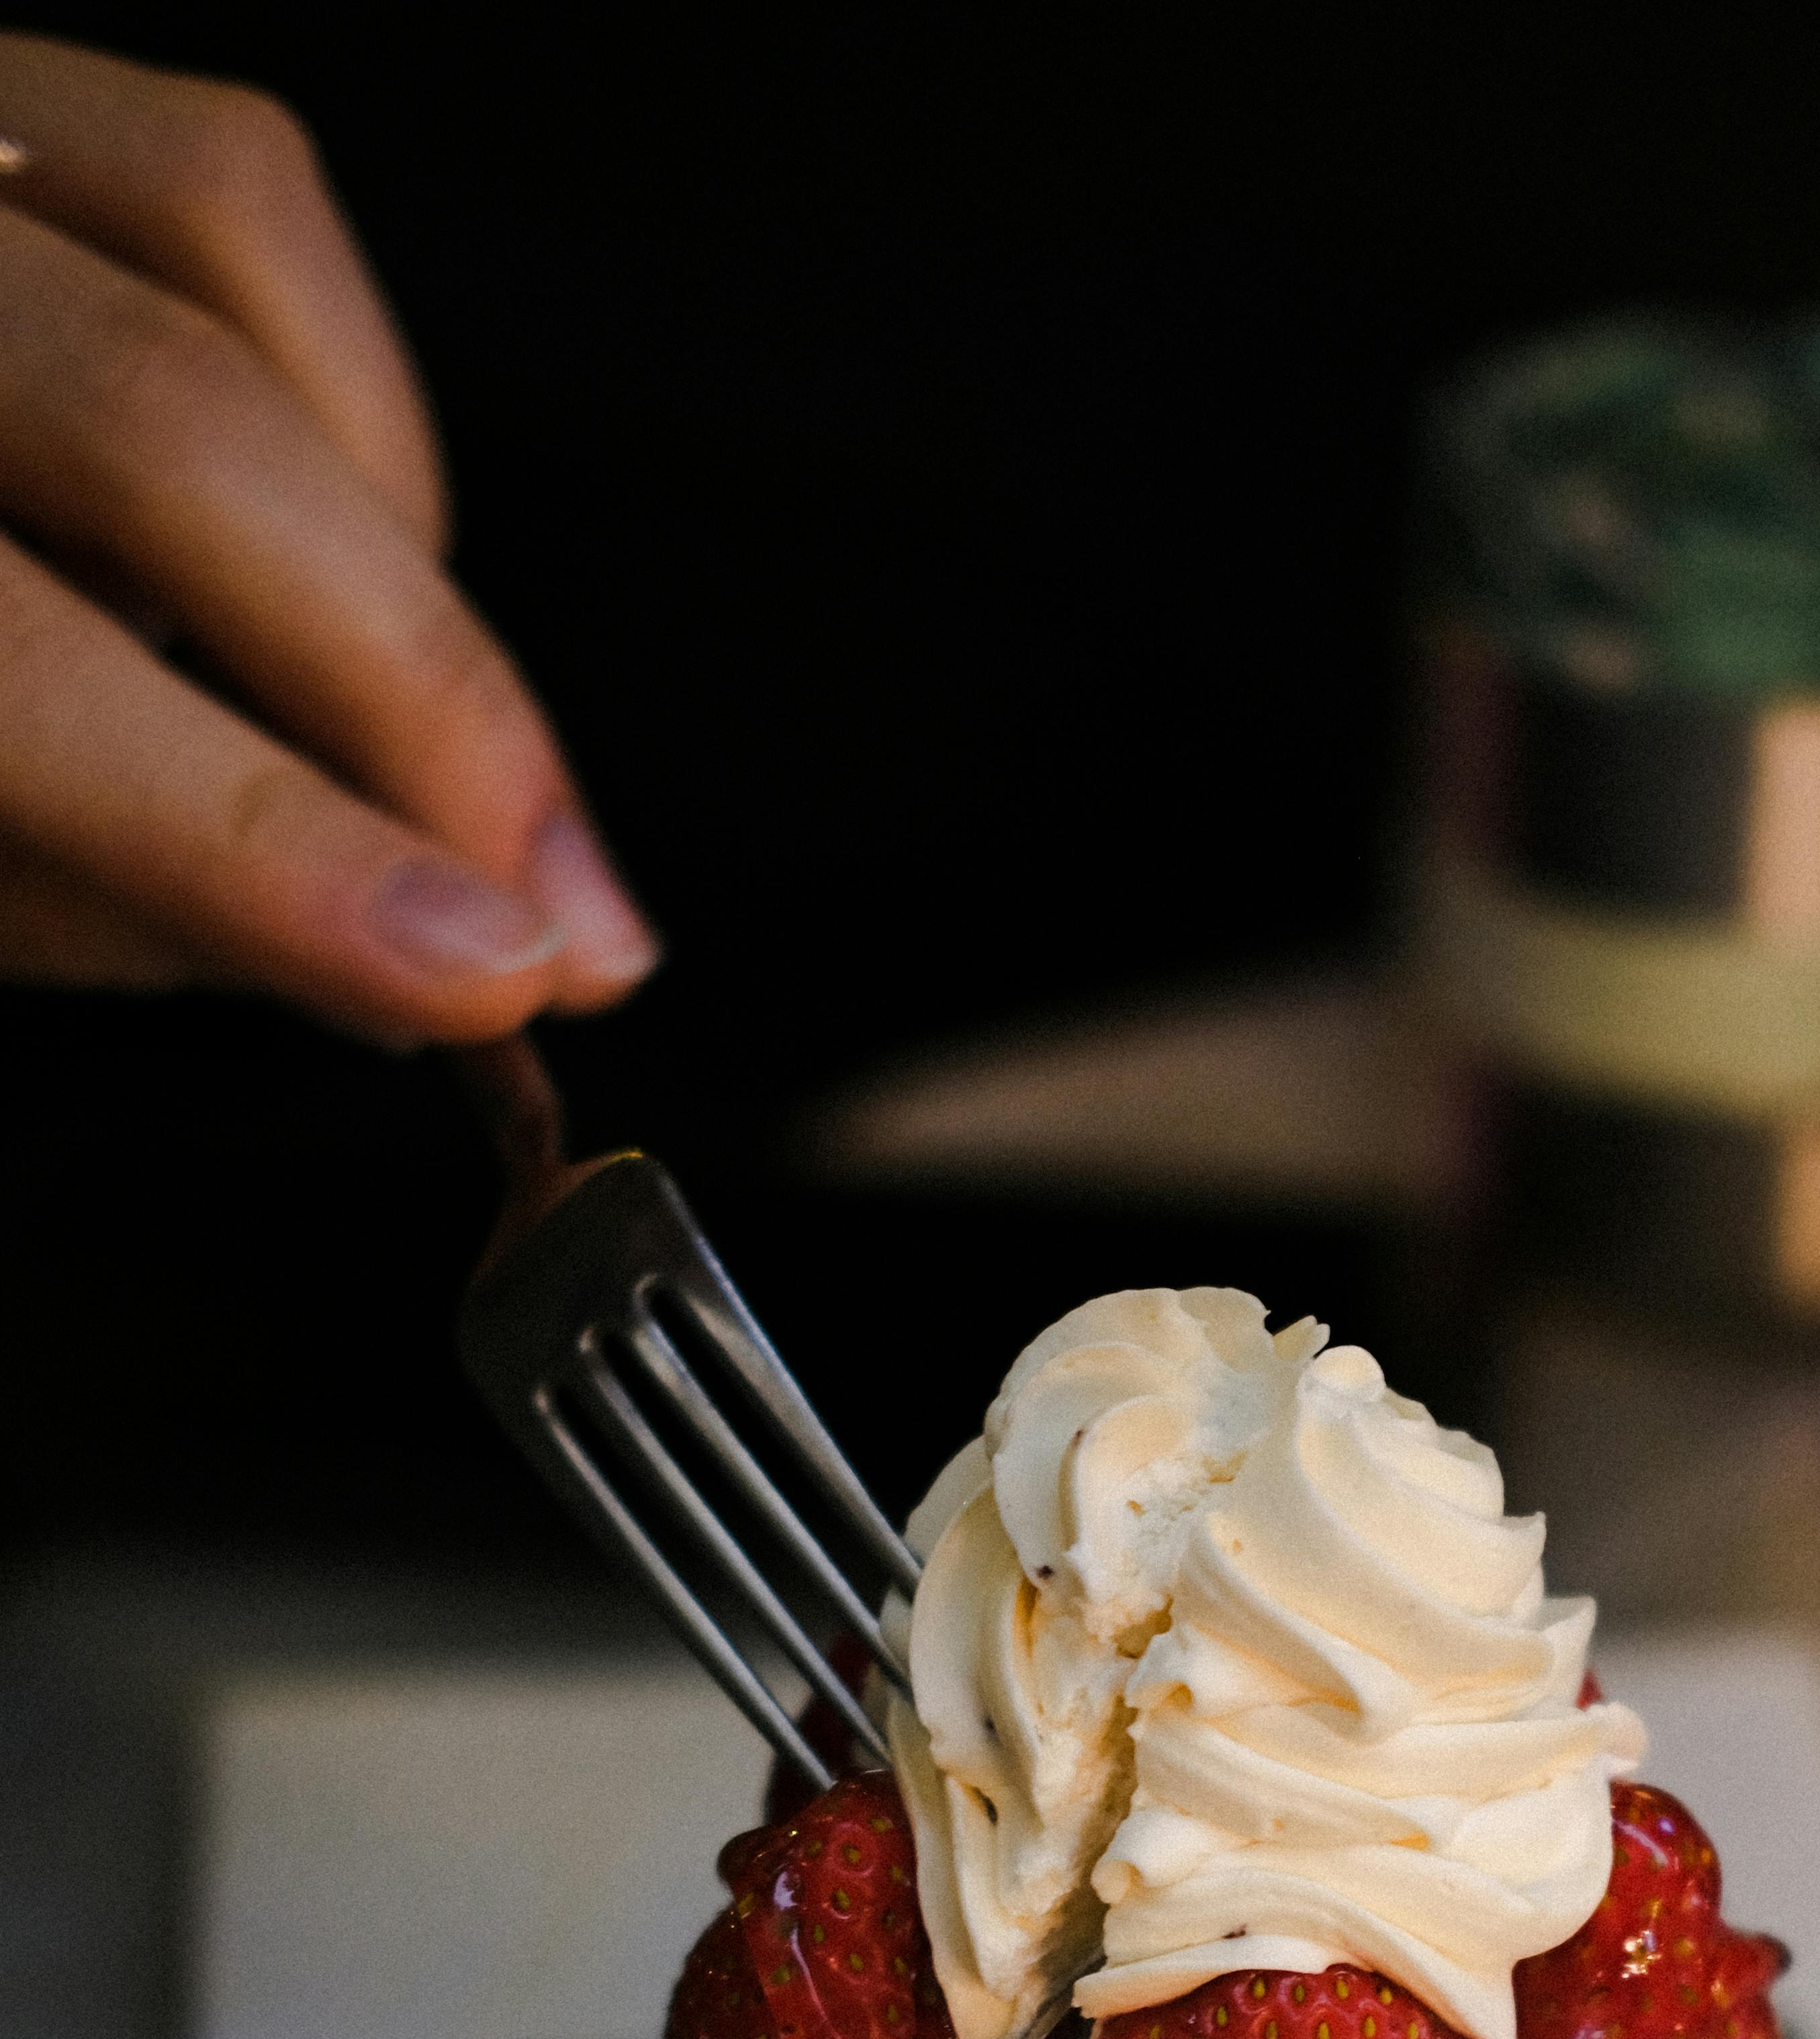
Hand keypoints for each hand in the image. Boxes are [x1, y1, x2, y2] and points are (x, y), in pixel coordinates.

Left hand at [0, 36, 656, 1041]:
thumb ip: (122, 904)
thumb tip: (404, 955)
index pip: (17, 678)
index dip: (270, 840)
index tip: (480, 973)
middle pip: (162, 424)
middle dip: (427, 700)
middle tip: (572, 910)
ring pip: (232, 255)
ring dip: (402, 547)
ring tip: (438, 750)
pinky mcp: (6, 93)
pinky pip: (236, 186)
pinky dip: (349, 399)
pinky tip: (345, 559)